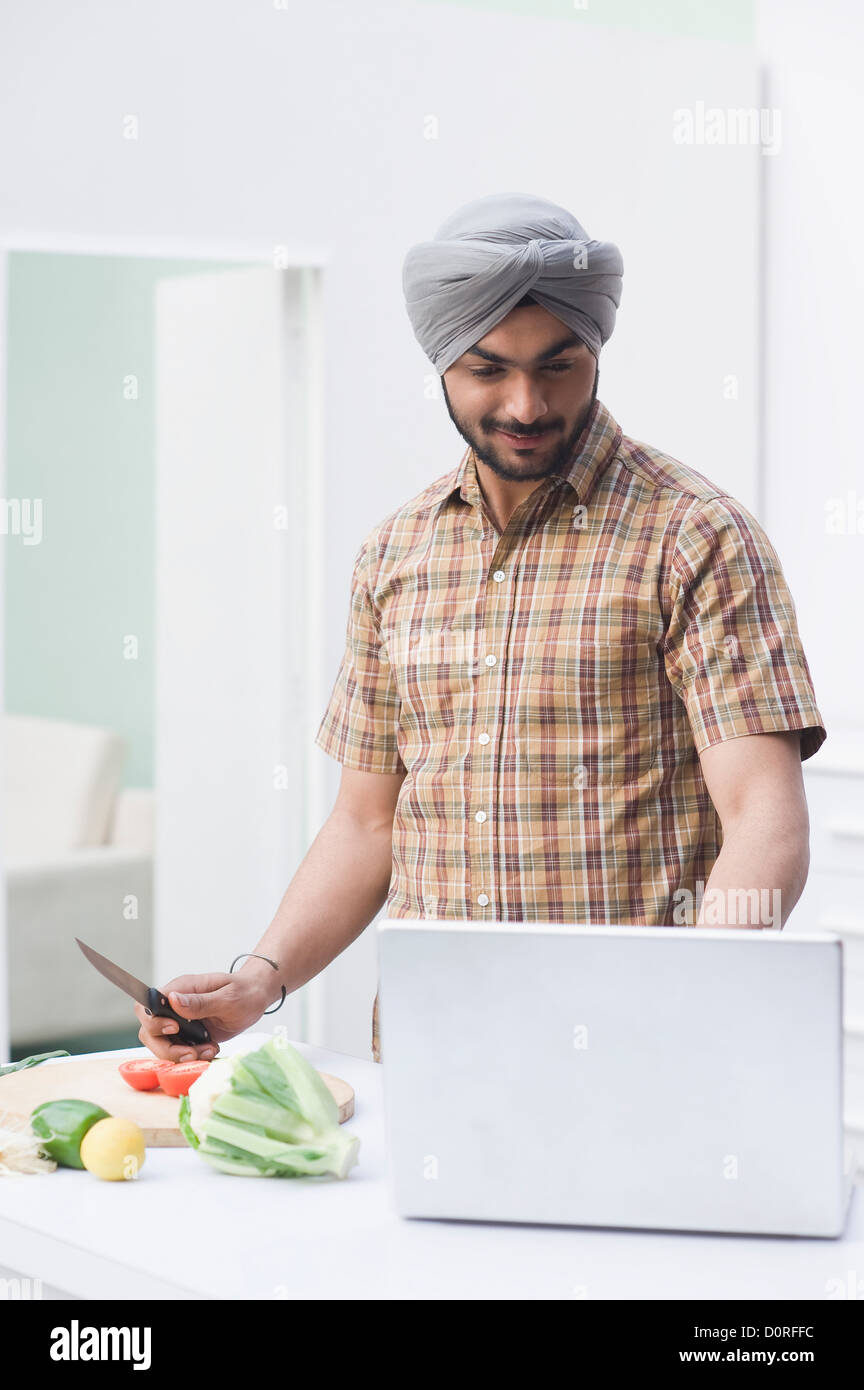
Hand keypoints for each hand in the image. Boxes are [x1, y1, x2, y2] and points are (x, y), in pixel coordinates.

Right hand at [134, 971, 271, 1062]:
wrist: (255, 998)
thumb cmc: (243, 991)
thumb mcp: (227, 997)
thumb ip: (200, 1001)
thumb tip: (172, 999)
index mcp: (180, 989)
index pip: (148, 1004)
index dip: (153, 1020)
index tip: (174, 1028)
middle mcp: (174, 1006)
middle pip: (149, 1031)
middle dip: (166, 1048)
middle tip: (192, 1051)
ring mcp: (179, 1022)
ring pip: (161, 1045)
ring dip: (181, 1055)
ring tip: (208, 1050)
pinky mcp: (187, 1036)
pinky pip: (178, 1052)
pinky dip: (192, 1057)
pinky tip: (210, 1050)